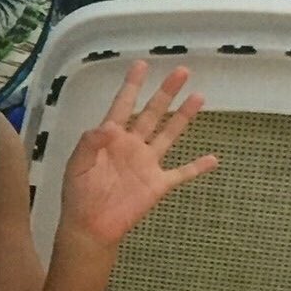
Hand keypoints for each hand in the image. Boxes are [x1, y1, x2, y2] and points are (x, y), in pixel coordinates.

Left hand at [61, 60, 217, 247]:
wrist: (90, 226)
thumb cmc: (78, 194)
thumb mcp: (77, 166)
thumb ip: (89, 144)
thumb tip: (107, 126)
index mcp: (110, 138)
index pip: (122, 105)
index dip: (132, 85)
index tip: (142, 64)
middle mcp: (132, 145)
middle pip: (152, 113)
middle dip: (165, 92)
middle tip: (182, 70)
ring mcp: (147, 164)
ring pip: (169, 135)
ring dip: (184, 117)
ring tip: (199, 96)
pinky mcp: (158, 185)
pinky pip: (181, 173)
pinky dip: (198, 167)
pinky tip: (214, 158)